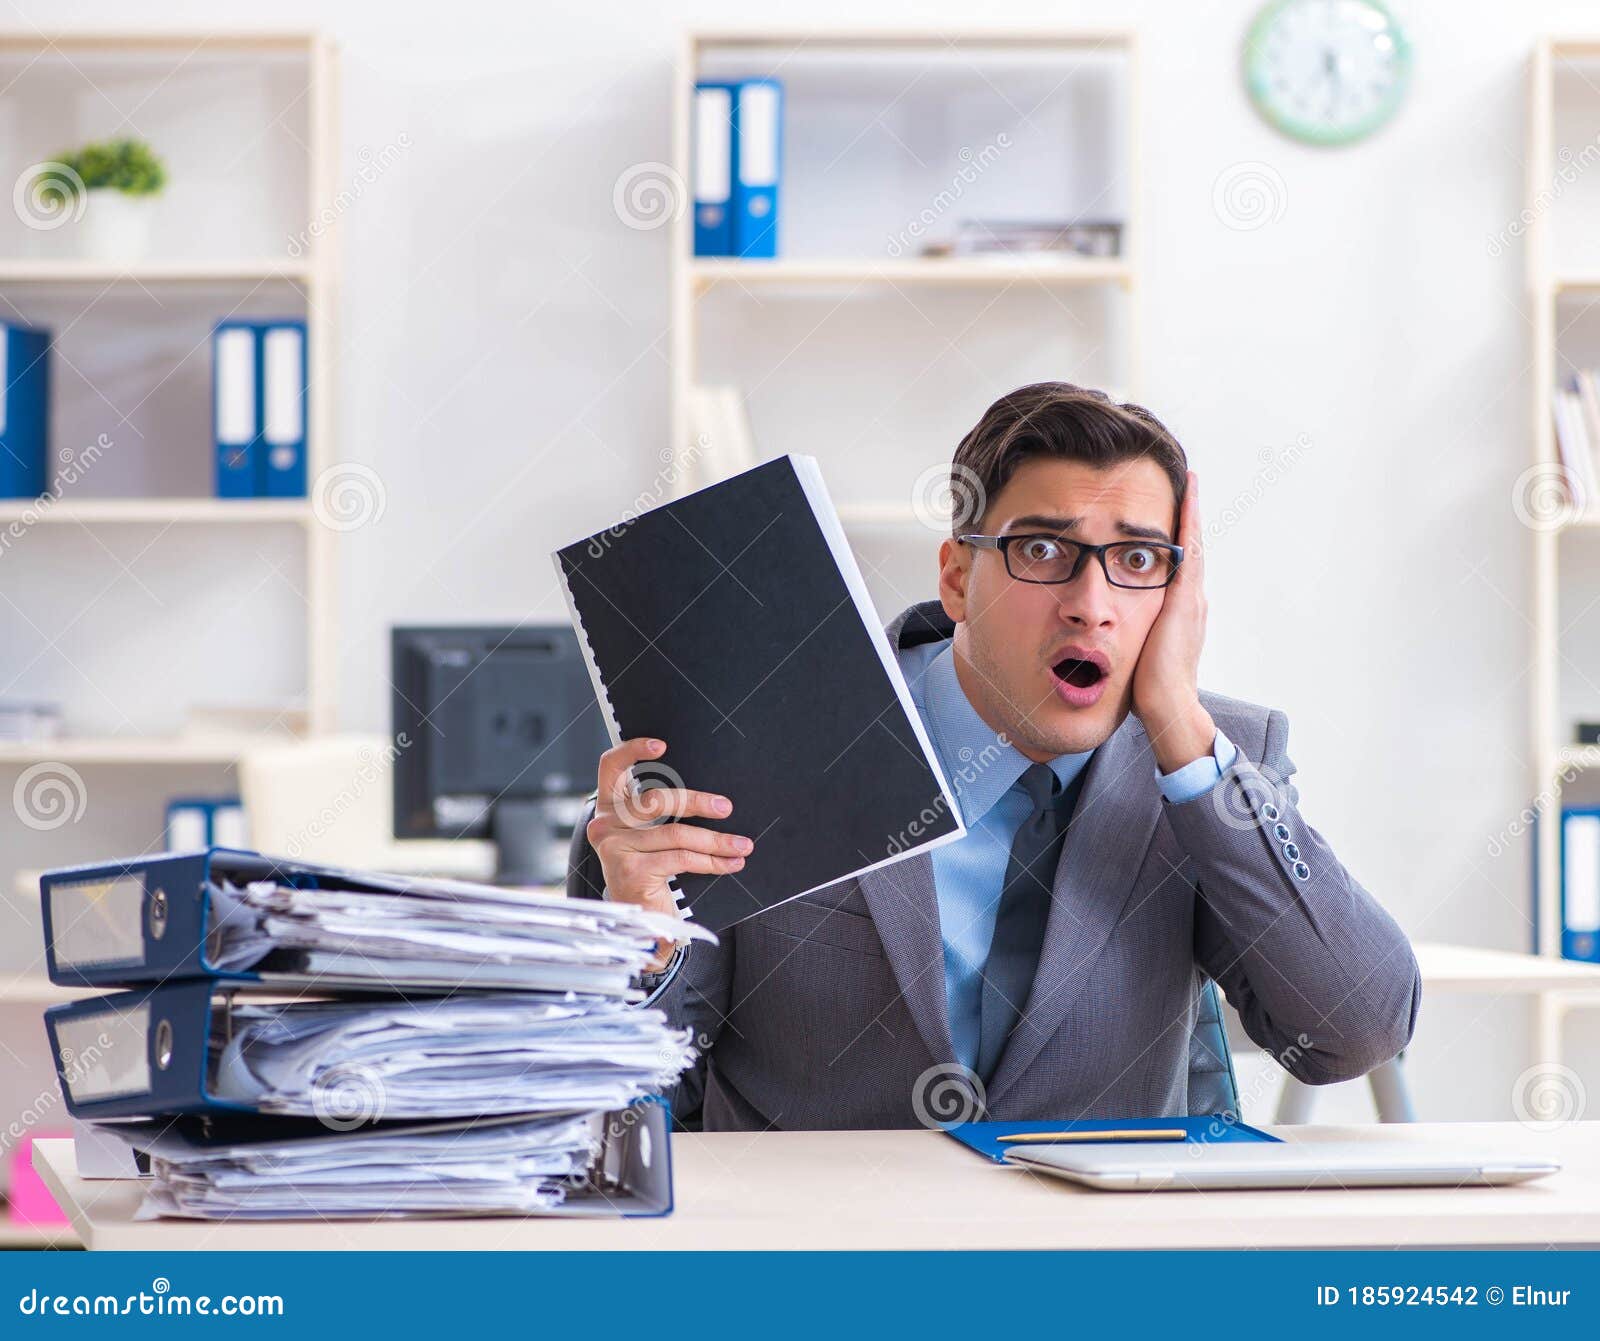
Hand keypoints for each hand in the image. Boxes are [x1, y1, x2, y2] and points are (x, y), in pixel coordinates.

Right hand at [586, 737, 753, 970]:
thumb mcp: (652, 839)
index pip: (609, 767)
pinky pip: (680, 857)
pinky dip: (712, 860)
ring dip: (716, 840)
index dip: (632, 750)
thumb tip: (709, 796)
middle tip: (726, 808)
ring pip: (676, 833)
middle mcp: (604, 825)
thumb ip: (661, 815)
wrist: (642, 924)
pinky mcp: (629, 870)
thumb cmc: (651, 875)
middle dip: (698, 802)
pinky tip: (730, 863)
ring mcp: (613, 848)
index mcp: (609, 810)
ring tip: (742, 845)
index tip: (662, 745)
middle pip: (655, 801)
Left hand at [1132, 470, 1215, 772]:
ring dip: (1190, 512)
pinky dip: (1188, 521)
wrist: (1166, 705)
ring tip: (1188, 480)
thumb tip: (1098, 631)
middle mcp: (1190, 600)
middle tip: (1185, 484)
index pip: (1176, 566)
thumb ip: (1126, 635)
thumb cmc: (1146, 689)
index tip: (1164, 516)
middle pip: (1188, 548)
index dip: (1172, 539)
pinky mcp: (1185, 598)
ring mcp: (1191, 597)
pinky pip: (1189, 549)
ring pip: (1191, 544)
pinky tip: (1186, 496)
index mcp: (1178, 612)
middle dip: (1186, 517)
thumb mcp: (1134, 652)